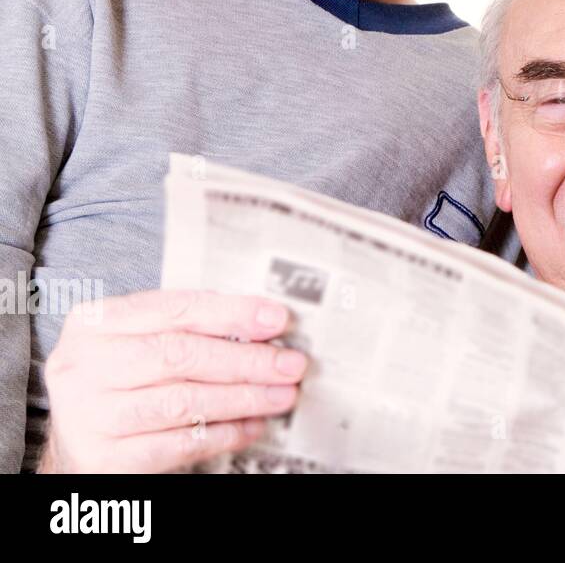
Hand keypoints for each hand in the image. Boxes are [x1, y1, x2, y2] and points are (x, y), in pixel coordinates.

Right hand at [40, 289, 305, 472]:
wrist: (73, 436)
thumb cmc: (117, 376)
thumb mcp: (136, 337)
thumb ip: (188, 325)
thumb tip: (263, 323)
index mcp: (95, 323)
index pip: (174, 309)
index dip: (232, 313)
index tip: (277, 319)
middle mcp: (86, 366)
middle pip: (180, 356)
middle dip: (246, 360)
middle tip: (290, 364)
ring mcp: (91, 414)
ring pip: (183, 402)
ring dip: (243, 398)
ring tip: (281, 395)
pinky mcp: (105, 457)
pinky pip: (178, 444)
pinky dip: (224, 434)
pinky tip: (252, 426)